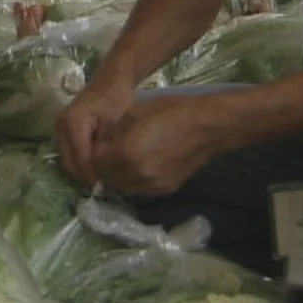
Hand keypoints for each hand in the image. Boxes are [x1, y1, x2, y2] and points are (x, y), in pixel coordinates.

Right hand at [56, 71, 134, 186]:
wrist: (110, 82)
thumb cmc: (116, 100)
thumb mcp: (115, 126)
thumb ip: (105, 149)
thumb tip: (102, 173)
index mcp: (73, 123)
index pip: (79, 158)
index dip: (92, 175)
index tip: (105, 186)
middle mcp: (60, 127)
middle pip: (69, 162)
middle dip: (85, 176)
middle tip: (103, 187)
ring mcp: (59, 129)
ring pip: (67, 160)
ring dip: (81, 172)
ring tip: (99, 180)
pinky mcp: (62, 132)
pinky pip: (68, 154)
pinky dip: (79, 163)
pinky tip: (95, 168)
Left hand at [91, 94, 218, 196]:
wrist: (206, 126)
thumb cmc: (170, 111)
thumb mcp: (134, 112)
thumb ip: (114, 132)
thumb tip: (104, 145)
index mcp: (126, 153)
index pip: (97, 164)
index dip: (96, 156)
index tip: (101, 147)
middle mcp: (136, 174)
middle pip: (108, 181)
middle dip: (105, 170)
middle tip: (109, 157)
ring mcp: (152, 185)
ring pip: (123, 189)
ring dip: (118, 179)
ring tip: (124, 163)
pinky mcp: (165, 190)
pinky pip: (140, 191)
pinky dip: (134, 183)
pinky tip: (140, 168)